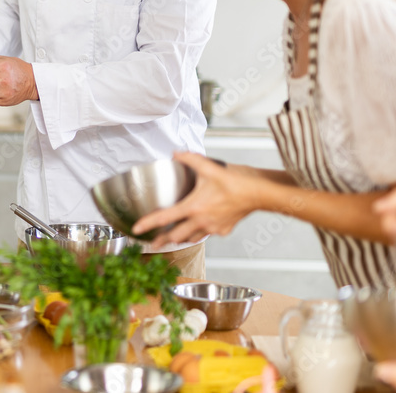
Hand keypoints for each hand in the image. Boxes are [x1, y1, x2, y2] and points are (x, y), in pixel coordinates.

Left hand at [133, 152, 260, 247]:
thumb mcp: (209, 167)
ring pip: (191, 238)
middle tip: (152, 242)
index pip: (165, 218)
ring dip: (180, 239)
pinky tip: (197, 228)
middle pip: (175, 236)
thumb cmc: (236, 182)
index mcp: (194, 207)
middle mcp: (201, 221)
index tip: (137, 229)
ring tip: (171, 239)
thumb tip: (176, 153)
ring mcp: (213, 228)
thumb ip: (189, 159)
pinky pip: (206, 234)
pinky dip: (198, 232)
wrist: (258, 194)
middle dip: (162, 240)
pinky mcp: (223, 231)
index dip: (148, 223)